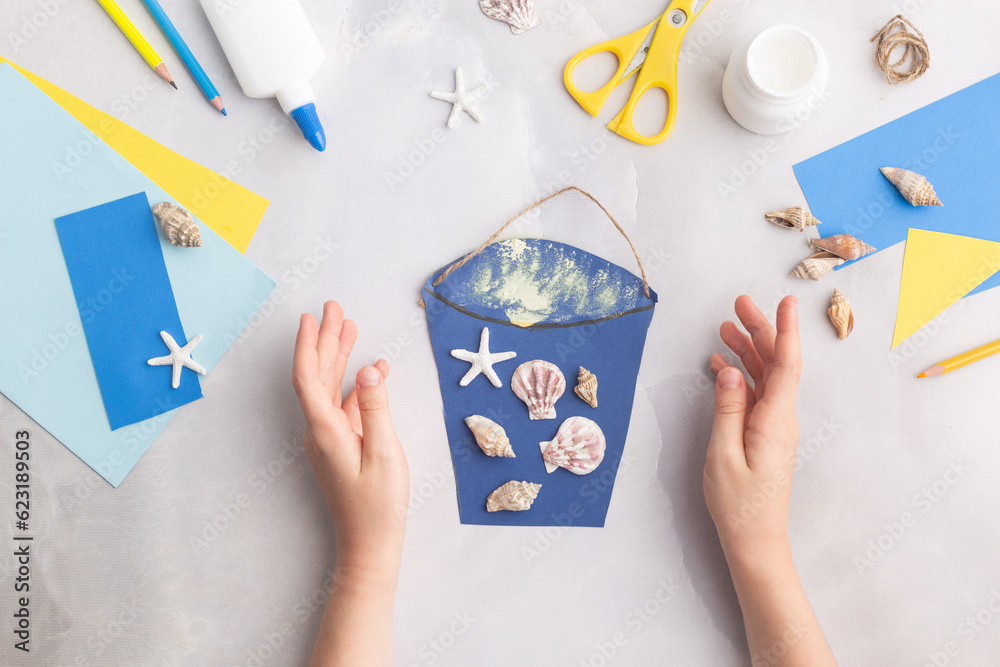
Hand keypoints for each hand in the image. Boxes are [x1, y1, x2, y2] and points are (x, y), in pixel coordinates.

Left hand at [292, 301, 408, 573]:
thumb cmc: (378, 505)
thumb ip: (377, 408)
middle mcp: (320, 431)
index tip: (311, 317)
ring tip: (351, 327)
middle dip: (326, 340)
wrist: (368, 544)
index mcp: (326, 430)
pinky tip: (371, 372)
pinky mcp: (340, 447)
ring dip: (340, 358)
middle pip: (318, 376)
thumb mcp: (384, 453)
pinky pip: (344, 407)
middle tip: (335, 309)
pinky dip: (357, 386)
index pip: (309, 378)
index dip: (308, 345)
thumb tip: (370, 369)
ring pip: (331, 388)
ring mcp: (329, 440)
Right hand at [703, 295, 800, 565]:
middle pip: (776, 364)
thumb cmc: (739, 505)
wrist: (755, 539)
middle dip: (760, 330)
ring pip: (765, 377)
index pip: (786, 365)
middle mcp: (780, 419)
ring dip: (748, 350)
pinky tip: (723, 366)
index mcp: (775, 421)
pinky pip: (756, 395)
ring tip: (726, 327)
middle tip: (739, 303)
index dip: (785, 330)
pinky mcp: (764, 434)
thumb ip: (727, 410)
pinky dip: (740, 376)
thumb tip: (730, 372)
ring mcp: (774, 426)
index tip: (785, 301)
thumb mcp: (723, 456)